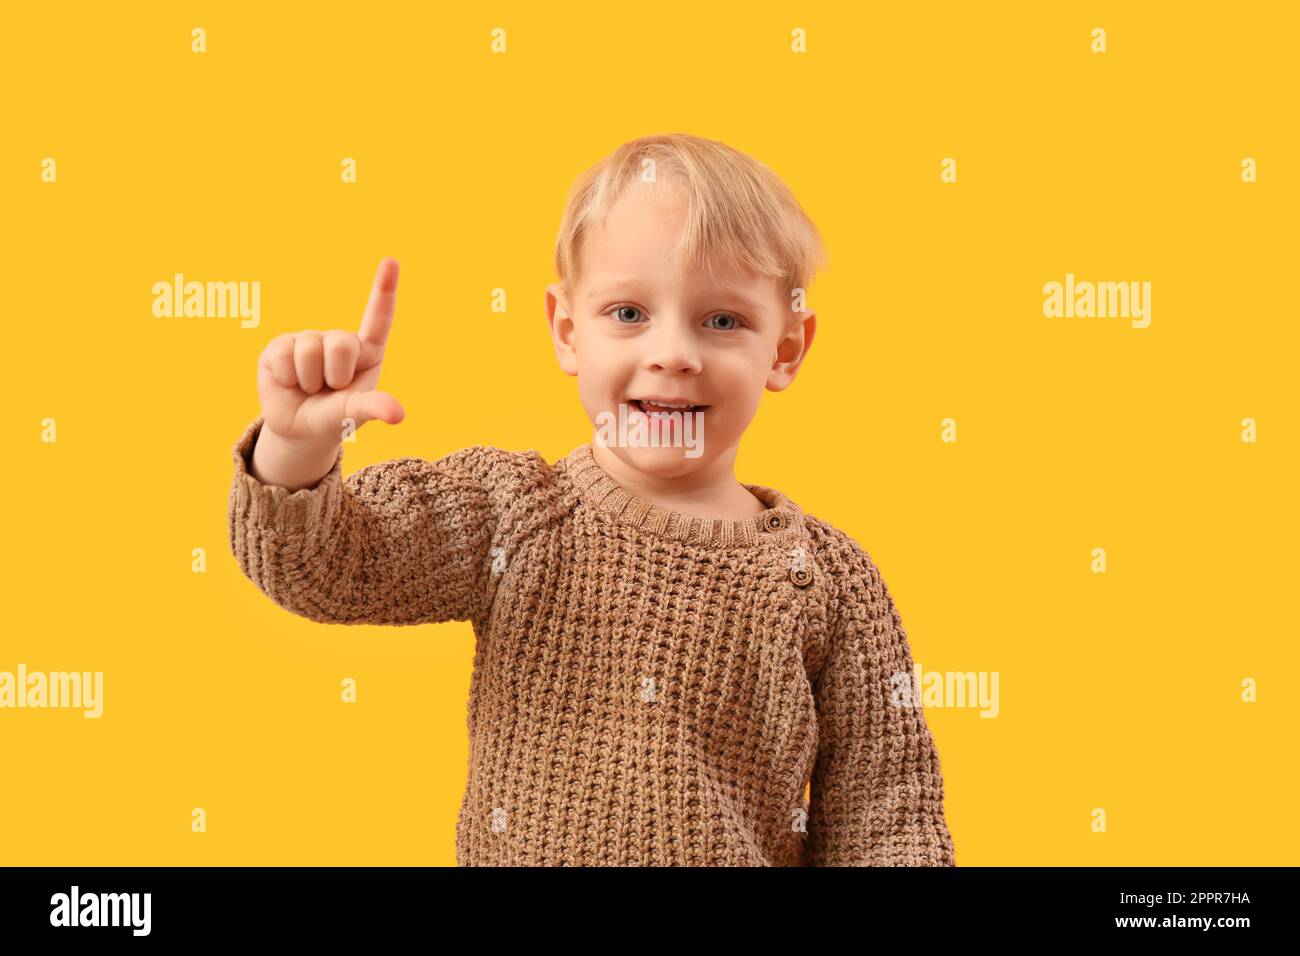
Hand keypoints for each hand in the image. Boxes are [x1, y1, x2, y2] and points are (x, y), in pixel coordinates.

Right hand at [256, 257, 405, 446]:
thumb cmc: (335, 419)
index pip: (378, 317)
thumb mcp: (355, 413)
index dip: (384, 288)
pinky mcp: (279, 345)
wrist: (298, 430)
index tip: (391, 261)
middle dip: (335, 375)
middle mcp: (339, 339)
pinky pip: (284, 354)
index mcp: (367, 351)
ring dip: (309, 380)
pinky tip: (288, 382)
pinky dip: (286, 377)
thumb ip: (374, 407)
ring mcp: (308, 339)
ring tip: (309, 388)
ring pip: (309, 350)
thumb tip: (398, 415)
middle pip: (341, 343)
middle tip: (330, 389)